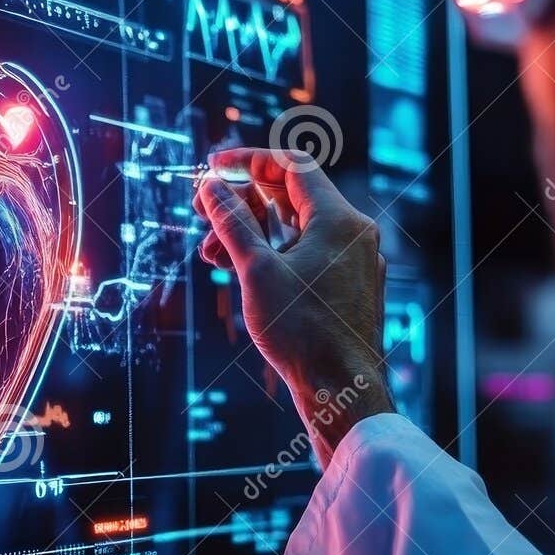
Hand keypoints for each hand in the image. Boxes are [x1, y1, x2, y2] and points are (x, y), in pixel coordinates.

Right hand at [195, 147, 394, 462]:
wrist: (343, 393)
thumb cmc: (303, 332)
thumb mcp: (256, 271)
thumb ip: (232, 222)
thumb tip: (211, 185)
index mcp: (339, 220)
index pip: (292, 165)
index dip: (249, 160)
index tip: (214, 165)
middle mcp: (353, 235)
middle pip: (291, 197)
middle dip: (242, 202)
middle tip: (202, 211)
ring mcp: (353, 264)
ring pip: (295, 231)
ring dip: (251, 233)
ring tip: (211, 256)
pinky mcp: (348, 289)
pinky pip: (307, 256)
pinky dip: (273, 257)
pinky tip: (241, 274)